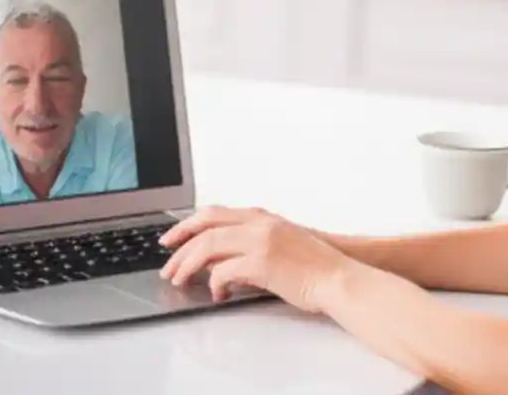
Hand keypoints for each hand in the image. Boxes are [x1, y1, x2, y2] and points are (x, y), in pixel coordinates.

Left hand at [158, 206, 355, 313]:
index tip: (172, 239)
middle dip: (180, 246)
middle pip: (204, 227)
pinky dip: (214, 284)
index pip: (213, 213)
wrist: (339, 277)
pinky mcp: (262, 263)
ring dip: (188, 265)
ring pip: (208, 247)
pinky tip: (217, 294)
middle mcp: (258, 224)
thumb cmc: (315, 267)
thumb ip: (249, 246)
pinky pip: (224, 272)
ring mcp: (260, 241)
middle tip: (168, 265)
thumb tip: (218, 262)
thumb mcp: (280, 244)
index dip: (187, 225)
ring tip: (180, 281)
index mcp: (262, 217)